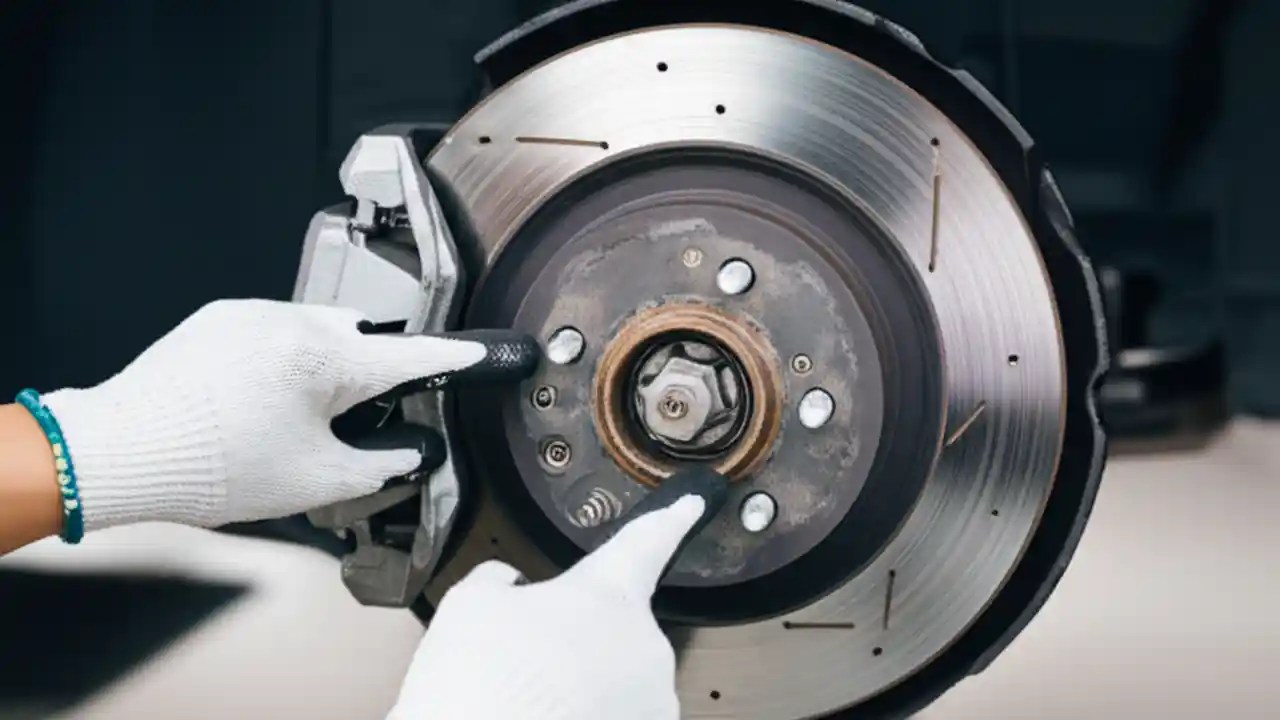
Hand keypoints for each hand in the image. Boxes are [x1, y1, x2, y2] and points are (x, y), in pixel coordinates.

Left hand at [42, 299, 499, 530]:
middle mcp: (291, 323)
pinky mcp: (217, 321)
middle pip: (361, 343)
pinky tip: (253, 409)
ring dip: (320, 372)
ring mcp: (250, 316)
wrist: (120, 451)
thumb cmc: (210, 467)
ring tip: (283, 426)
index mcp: (325, 359)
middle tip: (348, 426)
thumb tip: (413, 454)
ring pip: (316, 336)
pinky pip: (273, 334)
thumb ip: (381, 464)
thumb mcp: (315, 481)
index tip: (485, 352)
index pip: (412, 356)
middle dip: (367, 378)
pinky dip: (280, 366)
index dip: (456, 359)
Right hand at [387, 494, 708, 719]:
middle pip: (614, 628)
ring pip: (616, 680)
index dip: (669, 519)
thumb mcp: (468, 610)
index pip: (646, 542)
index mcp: (608, 594)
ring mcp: (652, 700)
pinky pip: (619, 716)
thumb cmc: (484, 687)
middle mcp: (644, 643)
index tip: (692, 504)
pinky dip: (588, 717)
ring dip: (582, 687)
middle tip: (528, 663)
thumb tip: (505, 584)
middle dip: (577, 641)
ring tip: (530, 703)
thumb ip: (496, 586)